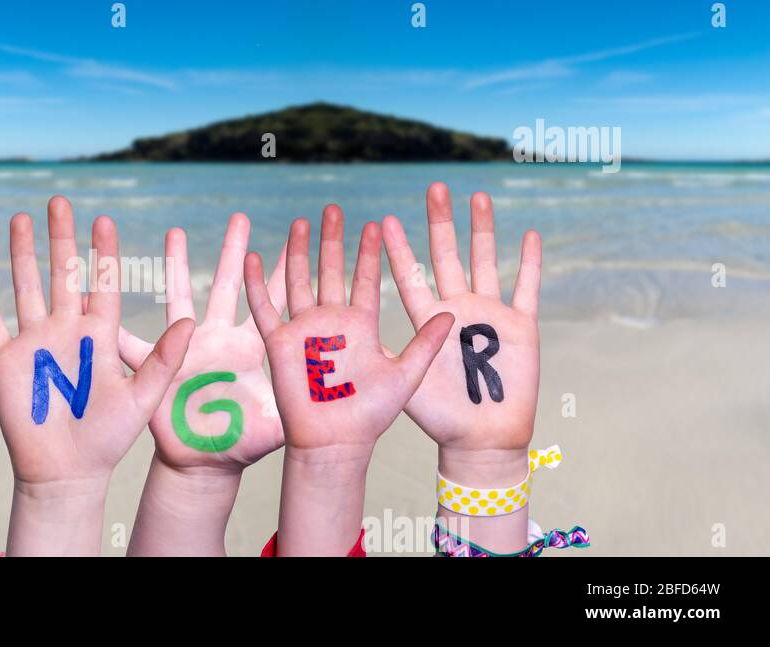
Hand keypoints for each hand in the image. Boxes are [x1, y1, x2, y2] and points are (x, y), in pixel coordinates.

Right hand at [0, 196, 193, 554]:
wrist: (65, 473)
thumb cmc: (107, 441)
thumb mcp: (142, 398)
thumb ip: (164, 361)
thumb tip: (189, 322)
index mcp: (101, 337)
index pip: (102, 284)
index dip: (102, 253)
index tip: (104, 219)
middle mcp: (67, 332)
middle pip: (63, 274)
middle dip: (61, 238)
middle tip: (59, 201)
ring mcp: (35, 343)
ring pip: (26, 286)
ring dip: (22, 253)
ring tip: (21, 218)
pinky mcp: (5, 361)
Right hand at [118, 214, 286, 472]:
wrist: (205, 463)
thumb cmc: (243, 443)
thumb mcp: (278, 425)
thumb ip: (296, 408)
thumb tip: (327, 402)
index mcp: (251, 348)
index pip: (270, 302)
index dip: (281, 272)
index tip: (294, 238)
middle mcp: (219, 339)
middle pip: (229, 285)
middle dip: (234, 250)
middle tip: (241, 216)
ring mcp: (187, 348)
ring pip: (180, 297)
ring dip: (177, 265)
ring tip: (175, 232)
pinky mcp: (158, 367)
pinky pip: (133, 345)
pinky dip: (117, 328)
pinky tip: (104, 301)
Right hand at [245, 206, 453, 452]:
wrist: (335, 442)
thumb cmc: (371, 415)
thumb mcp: (407, 375)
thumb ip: (425, 343)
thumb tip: (451, 314)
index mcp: (361, 325)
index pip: (364, 279)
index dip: (368, 253)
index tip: (374, 223)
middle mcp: (331, 322)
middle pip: (329, 271)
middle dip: (331, 240)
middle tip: (332, 209)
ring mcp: (304, 330)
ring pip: (298, 281)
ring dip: (297, 252)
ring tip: (300, 223)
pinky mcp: (280, 343)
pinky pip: (266, 309)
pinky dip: (259, 284)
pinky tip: (255, 258)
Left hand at [382, 182, 540, 551]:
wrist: (479, 440)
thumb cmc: (441, 418)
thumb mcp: (403, 382)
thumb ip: (384, 353)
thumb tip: (348, 330)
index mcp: (424, 320)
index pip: (407, 276)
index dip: (395, 250)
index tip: (381, 221)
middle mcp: (455, 310)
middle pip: (445, 257)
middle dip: (439, 222)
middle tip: (434, 187)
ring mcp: (489, 315)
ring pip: (485, 261)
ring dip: (482, 230)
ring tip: (477, 196)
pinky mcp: (521, 328)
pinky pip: (527, 289)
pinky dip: (531, 264)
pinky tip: (529, 235)